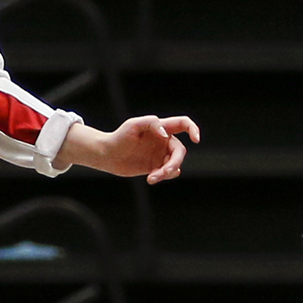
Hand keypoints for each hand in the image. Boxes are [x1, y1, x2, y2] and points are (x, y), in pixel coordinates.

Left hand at [55, 115, 199, 183]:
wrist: (107, 154)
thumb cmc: (119, 136)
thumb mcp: (133, 125)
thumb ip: (152, 124)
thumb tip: (166, 134)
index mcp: (161, 127)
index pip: (182, 124)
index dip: (193, 129)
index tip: (195, 139)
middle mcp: (163, 141)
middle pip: (180, 151)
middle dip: (174, 162)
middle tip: (162, 172)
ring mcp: (160, 154)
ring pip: (175, 164)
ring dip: (167, 172)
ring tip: (152, 177)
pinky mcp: (155, 167)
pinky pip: (168, 173)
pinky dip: (163, 177)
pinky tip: (151, 178)